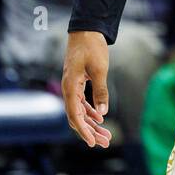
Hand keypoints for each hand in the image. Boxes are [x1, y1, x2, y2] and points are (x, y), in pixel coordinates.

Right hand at [62, 30, 112, 147]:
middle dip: (91, 131)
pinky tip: (100, 118)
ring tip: (106, 135)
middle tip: (105, 143)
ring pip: (80, 112)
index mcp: (70, 86)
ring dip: (92, 124)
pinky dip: (90, 112)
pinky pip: (82, 103)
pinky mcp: (77, 84)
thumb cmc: (91, 47)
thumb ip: (100, 91)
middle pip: (77, 117)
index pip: (74, 114)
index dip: (83, 130)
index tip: (92, 142)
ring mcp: (72, 87)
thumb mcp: (99, 69)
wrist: (86, 31)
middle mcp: (68, 89)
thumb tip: (103, 113)